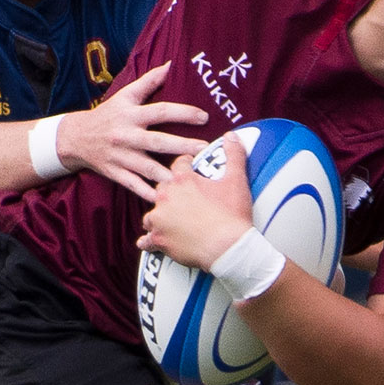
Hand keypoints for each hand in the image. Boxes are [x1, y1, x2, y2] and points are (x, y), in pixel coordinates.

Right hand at [58, 63, 210, 199]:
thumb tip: (170, 65)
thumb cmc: (108, 114)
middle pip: (158, 141)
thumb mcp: (125, 95)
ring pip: (147, 167)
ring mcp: (121, 156)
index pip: (160, 111)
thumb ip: (148, 81)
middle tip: (204, 149)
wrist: (76, 138)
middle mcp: (126, 135)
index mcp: (131, 114)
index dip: (183, 113)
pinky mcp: (115, 173)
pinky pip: (133, 185)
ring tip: (189, 179)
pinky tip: (164, 199)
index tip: (204, 117)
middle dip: (182, 146)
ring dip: (168, 174)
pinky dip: (147, 193)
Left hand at [138, 135, 254, 269]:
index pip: (179, 165)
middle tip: (183, 198)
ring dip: (159, 215)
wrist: (229, 248)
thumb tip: (232, 135)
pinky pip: (147, 240)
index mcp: (182, 180)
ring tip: (168, 219)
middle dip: (171, 192)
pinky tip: (149, 242)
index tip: (190, 170)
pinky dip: (148, 241)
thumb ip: (234, 155)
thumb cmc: (232, 215)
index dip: (186, 167)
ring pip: (151, 213)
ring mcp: (160, 219)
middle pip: (162, 188)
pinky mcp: (159, 240)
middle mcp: (166, 196)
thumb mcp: (236, 181)